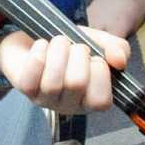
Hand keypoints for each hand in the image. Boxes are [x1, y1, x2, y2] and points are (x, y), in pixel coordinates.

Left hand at [0, 25, 128, 113]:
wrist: (32, 40)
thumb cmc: (69, 48)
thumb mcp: (98, 43)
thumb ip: (117, 49)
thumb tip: (119, 60)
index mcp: (90, 99)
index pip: (101, 101)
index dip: (101, 73)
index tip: (95, 57)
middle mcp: (68, 105)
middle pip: (77, 84)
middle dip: (79, 54)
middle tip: (75, 46)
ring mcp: (45, 99)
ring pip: (53, 81)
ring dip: (58, 51)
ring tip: (59, 41)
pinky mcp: (25, 89)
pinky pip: (31, 77)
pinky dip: (38, 54)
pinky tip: (41, 46)